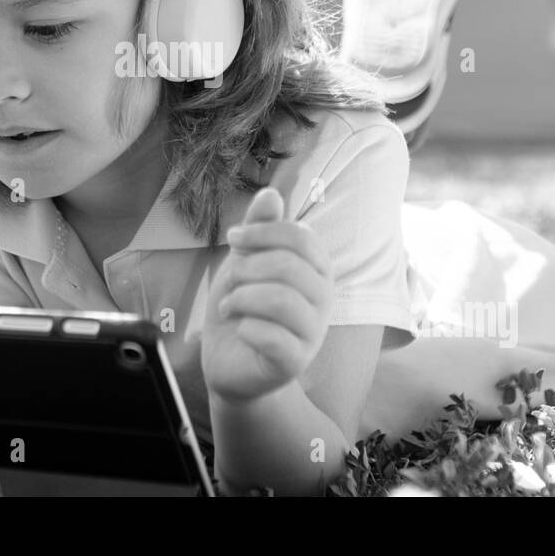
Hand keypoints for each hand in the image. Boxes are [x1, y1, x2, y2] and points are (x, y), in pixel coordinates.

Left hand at [201, 187, 334, 404]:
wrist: (231, 361)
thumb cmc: (243, 306)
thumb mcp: (246, 260)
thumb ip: (259, 229)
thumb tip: (271, 193)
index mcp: (317, 269)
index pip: (301, 237)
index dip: (262, 232)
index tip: (233, 238)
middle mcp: (323, 299)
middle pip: (289, 266)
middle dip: (247, 268)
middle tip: (231, 281)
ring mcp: (313, 332)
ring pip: (281, 300)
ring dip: (242, 298)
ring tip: (231, 305)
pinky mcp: (296, 362)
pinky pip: (273, 337)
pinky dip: (246, 327)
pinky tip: (240, 329)